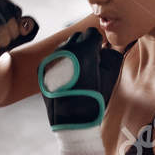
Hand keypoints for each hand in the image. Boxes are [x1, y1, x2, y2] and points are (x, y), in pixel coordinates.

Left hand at [38, 28, 124, 154]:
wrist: (71, 121)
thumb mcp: (111, 76)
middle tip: (91, 62)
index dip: (98, 42)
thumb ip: (111, 55)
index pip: (92, 33)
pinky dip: (62, 63)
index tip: (100, 52)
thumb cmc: (93, 99)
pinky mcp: (43, 68)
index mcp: (83, 50)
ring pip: (64, 46)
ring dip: (73, 53)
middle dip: (85, 46)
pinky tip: (68, 77)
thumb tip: (106, 48)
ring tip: (79, 72)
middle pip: (77, 37)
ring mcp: (51, 58)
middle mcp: (65, 50)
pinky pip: (54, 58)